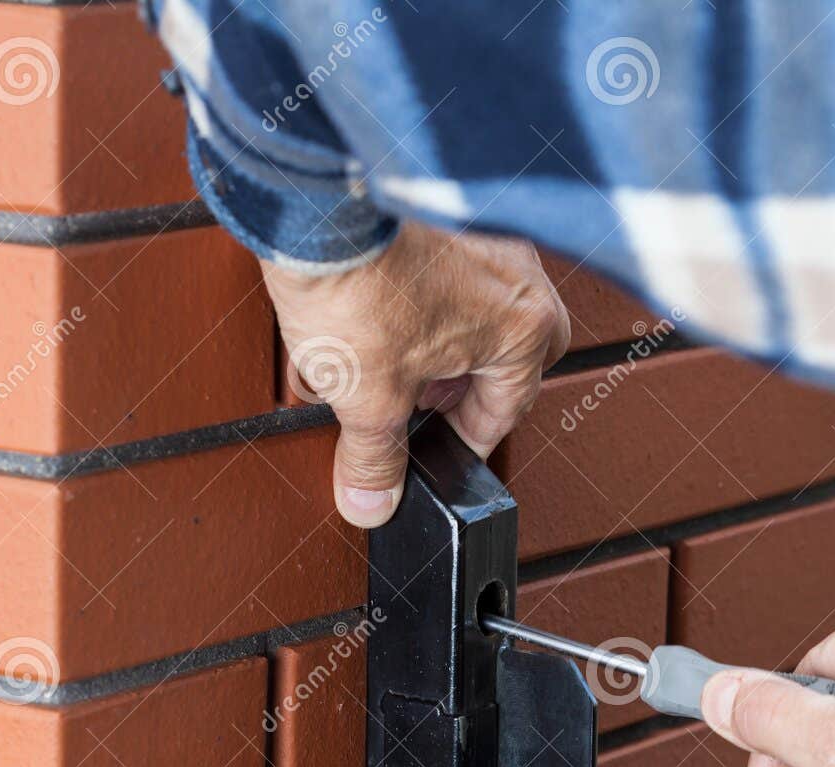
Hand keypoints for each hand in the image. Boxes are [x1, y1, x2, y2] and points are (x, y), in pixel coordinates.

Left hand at [262, 223, 569, 526]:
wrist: (311, 196)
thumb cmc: (355, 280)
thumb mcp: (366, 398)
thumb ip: (376, 459)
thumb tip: (372, 502)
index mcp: (523, 327)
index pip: (508, 408)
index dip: (464, 443)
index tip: (439, 456)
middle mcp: (518, 273)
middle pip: (502, 353)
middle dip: (459, 387)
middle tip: (419, 407)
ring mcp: (484, 229)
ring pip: (473, 306)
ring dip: (433, 342)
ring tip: (383, 360)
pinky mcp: (441, 204)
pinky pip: (443, 265)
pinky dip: (413, 297)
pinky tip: (366, 311)